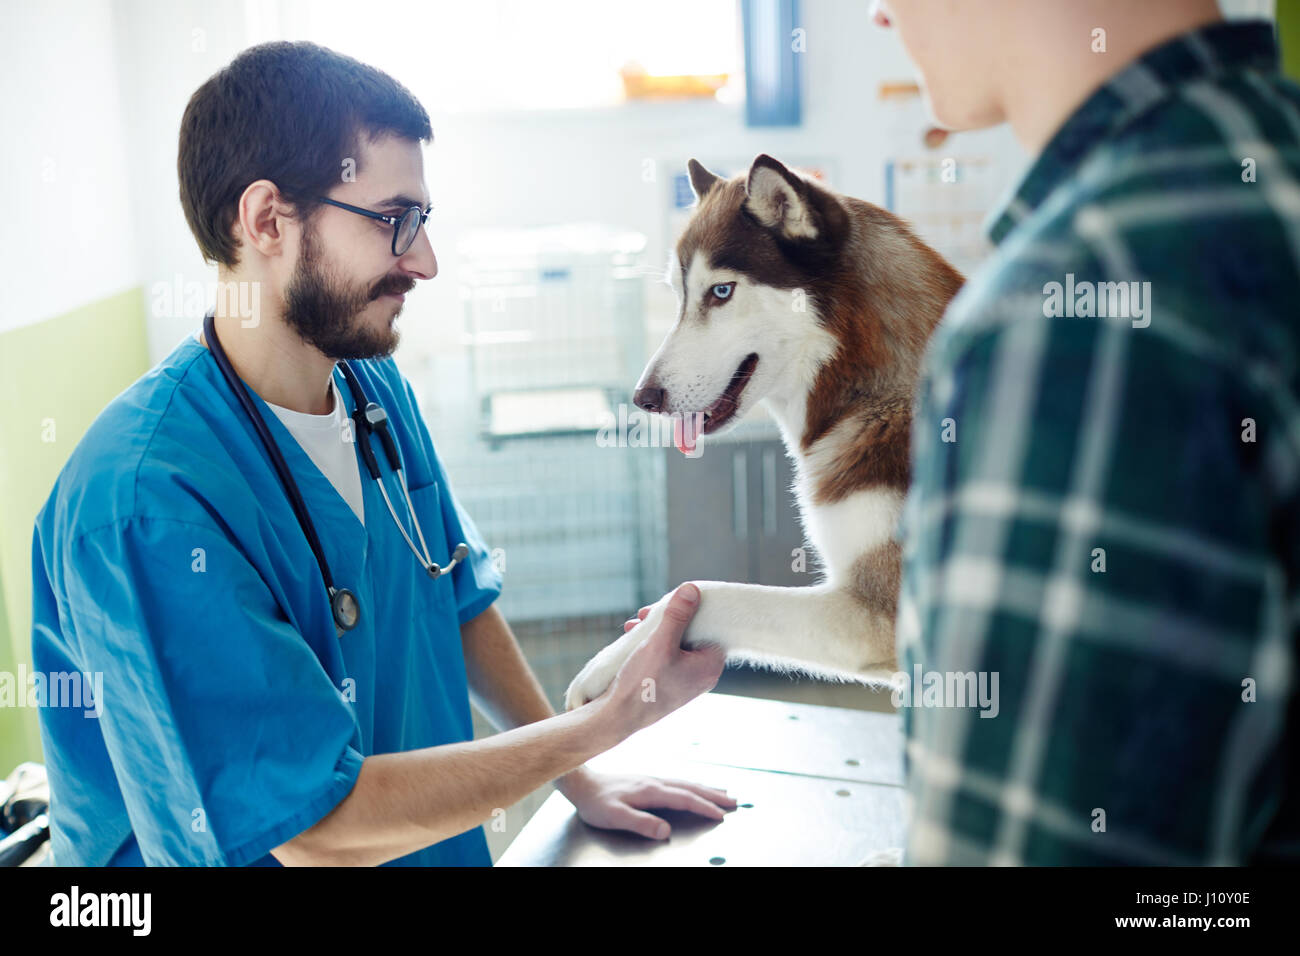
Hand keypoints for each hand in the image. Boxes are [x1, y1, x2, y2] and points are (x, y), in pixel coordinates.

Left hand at [555, 768, 737, 839]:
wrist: (582, 783)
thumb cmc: (597, 802)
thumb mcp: (615, 816)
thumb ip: (641, 823)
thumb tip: (666, 831)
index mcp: (651, 791)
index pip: (684, 798)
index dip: (704, 807)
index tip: (721, 815)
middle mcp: (655, 782)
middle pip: (691, 787)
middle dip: (713, 795)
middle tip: (734, 801)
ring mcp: (652, 779)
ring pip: (686, 782)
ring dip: (706, 788)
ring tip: (724, 792)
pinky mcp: (647, 780)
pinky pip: (678, 781)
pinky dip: (693, 784)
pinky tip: (695, 787)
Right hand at [563, 584, 724, 723]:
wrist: (618, 716)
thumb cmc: (643, 683)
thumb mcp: (660, 643)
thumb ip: (678, 615)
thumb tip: (692, 590)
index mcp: (710, 665)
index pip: (712, 627)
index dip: (692, 610)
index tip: (672, 601)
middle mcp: (702, 673)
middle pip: (692, 633)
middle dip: (669, 619)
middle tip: (647, 613)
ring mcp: (686, 679)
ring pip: (676, 643)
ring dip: (657, 630)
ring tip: (635, 624)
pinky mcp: (670, 682)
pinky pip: (666, 655)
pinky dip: (652, 644)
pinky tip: (634, 637)